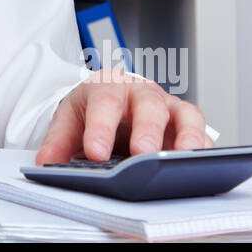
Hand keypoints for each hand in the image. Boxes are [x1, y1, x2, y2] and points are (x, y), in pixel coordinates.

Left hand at [35, 67, 211, 165]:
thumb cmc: (94, 106)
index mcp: (109, 87)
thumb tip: (46, 163)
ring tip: (184, 158)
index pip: (104, 103)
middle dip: (146, 130)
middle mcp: (142, 93)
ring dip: (187, 136)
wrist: (111, 94)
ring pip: (185, 113)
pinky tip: (203, 164)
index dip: (101, 128)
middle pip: (148, 105)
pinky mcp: (187, 123)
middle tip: (142, 155)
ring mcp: (169, 106)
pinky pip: (203, 132)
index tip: (97, 153)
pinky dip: (205, 147)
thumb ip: (58, 140)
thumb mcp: (70, 118)